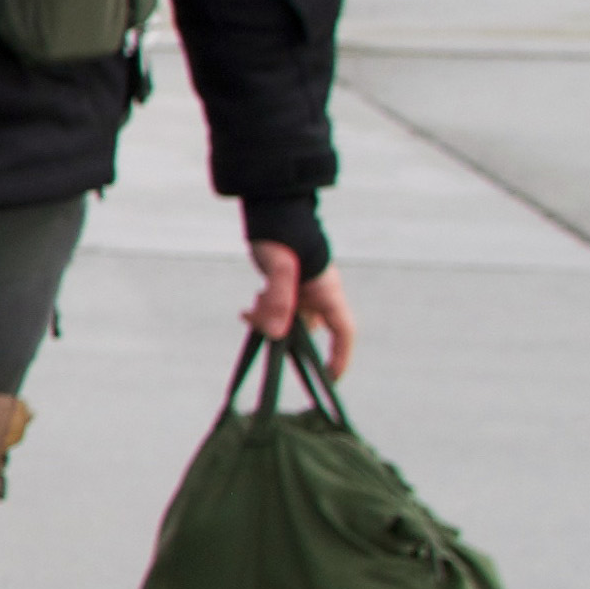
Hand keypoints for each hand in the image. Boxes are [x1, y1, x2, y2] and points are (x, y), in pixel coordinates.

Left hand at [245, 242, 356, 375]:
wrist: (272, 209)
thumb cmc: (281, 234)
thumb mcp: (278, 267)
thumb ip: (277, 299)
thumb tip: (274, 334)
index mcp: (327, 291)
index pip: (343, 332)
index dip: (340, 357)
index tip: (330, 379)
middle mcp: (319, 293)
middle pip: (311, 330)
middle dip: (288, 340)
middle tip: (267, 341)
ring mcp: (303, 290)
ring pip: (289, 321)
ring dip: (270, 323)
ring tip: (250, 312)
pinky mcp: (287, 285)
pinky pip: (278, 309)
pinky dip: (263, 313)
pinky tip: (246, 311)